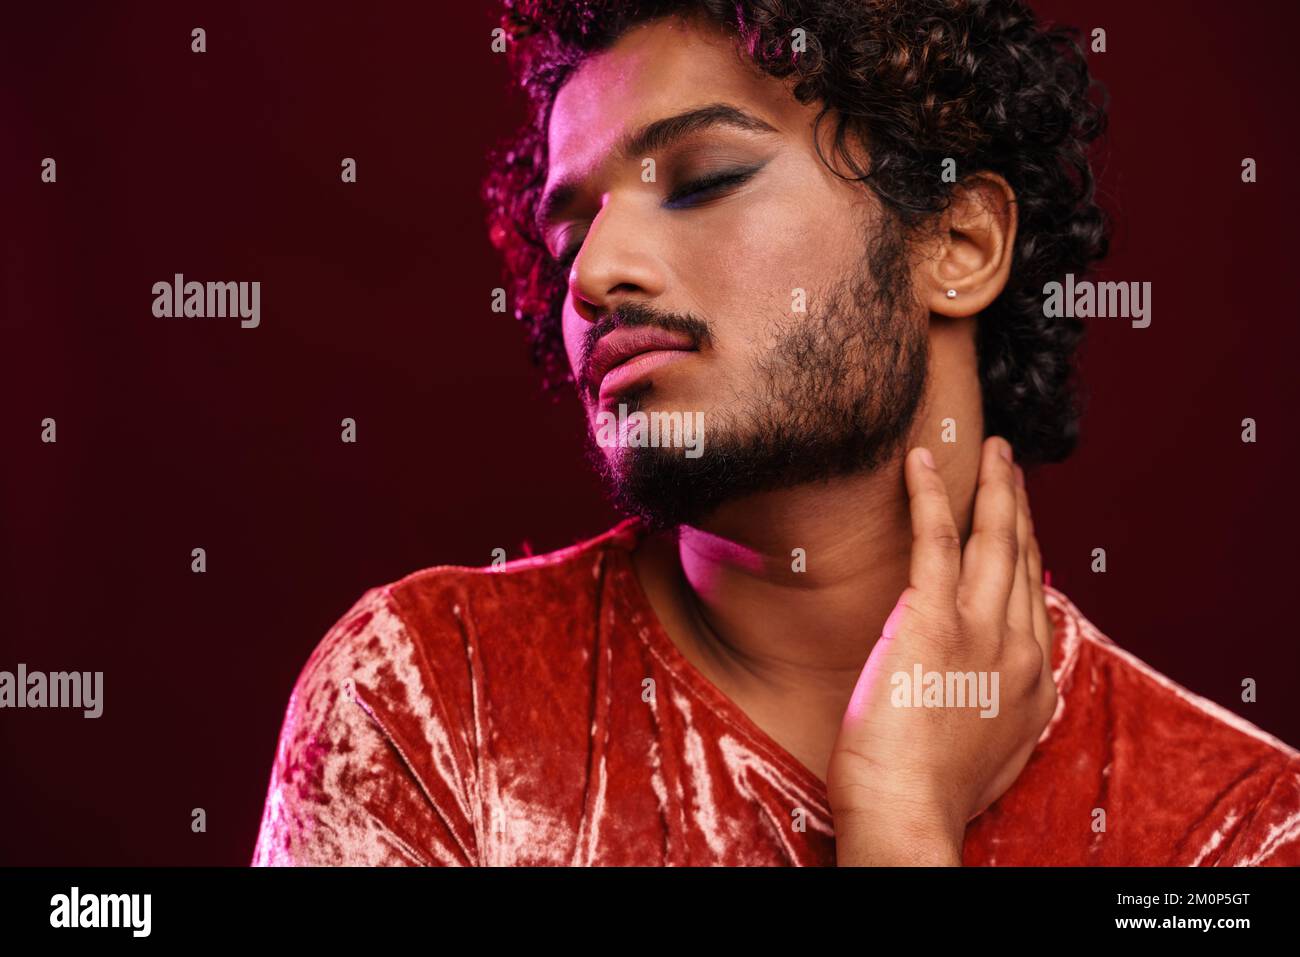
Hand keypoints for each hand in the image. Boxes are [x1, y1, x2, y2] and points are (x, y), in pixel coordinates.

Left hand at [826, 435, 1056, 864]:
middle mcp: (1018, 649)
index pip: (1034, 597)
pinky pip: (937, 541)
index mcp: (1033, 683)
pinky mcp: (933, 620)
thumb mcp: (988, 750)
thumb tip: (984, 683)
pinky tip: (921, 462)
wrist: (908, 813)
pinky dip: (931, 496)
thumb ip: (994, 704)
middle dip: (1018, 505)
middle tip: (1010, 464)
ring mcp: (980, 631)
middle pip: (1023, 559)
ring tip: (990, 449)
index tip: (1020, 522)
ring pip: (994, 540)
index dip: (1028, 551)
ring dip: (994, 486)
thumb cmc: (931, 794)